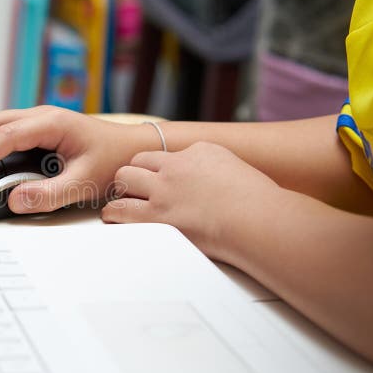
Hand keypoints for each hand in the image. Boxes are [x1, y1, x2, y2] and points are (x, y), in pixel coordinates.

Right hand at [0, 106, 159, 213]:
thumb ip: (49, 195)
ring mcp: (36, 122)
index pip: (5, 135)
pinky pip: (0, 133)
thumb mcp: (84, 182)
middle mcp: (39, 117)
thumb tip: (13, 199)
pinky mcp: (36, 132)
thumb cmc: (113, 160)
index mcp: (51, 122)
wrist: (134, 149)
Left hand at [102, 142, 282, 258]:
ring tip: (120, 204)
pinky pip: (120, 210)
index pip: (163, 154)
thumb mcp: (237, 171)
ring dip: (121, 192)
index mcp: (198, 152)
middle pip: (136, 163)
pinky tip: (113, 219)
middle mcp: (176, 167)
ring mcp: (164, 190)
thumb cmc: (258, 203)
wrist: (259, 220)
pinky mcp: (157, 216)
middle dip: (132, 177)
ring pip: (124, 181)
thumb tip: (208, 179)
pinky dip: (113, 214)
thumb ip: (214, 169)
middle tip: (132, 191)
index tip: (152, 178)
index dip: (154, 168)